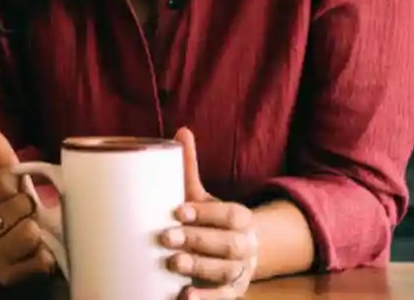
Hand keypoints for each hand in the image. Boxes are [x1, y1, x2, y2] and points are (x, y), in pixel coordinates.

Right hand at [0, 129, 55, 285]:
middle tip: (28, 213)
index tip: (18, 189)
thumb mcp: (10, 184)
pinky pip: (38, 260)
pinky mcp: (7, 279)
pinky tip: (41, 251)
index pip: (1, 181)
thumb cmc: (17, 212)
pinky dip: (46, 255)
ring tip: (36, 231)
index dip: (18, 182)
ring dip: (39, 230)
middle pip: (17, 205)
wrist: (30, 249)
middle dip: (30, 206)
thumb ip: (1, 160)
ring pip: (28, 232)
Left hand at [160, 128, 258, 299]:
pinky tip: (186, 297)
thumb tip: (181, 131)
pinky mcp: (233, 291)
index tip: (178, 210)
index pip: (229, 215)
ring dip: (200, 268)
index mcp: (241, 218)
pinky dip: (207, 299)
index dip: (206, 214)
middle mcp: (246, 246)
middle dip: (197, 240)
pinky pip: (224, 298)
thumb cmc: (211, 220)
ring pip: (226, 271)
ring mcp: (241, 271)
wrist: (238, 250)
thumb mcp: (202, 195)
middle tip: (167, 237)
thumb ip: (190, 167)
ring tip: (173, 264)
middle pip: (227, 245)